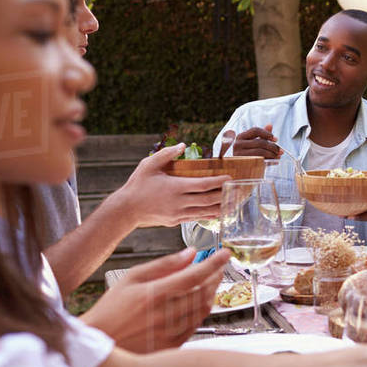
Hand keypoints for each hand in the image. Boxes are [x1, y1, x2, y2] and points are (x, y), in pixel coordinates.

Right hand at [82, 248, 228, 351]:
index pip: (194, 276)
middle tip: (218, 267)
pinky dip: (201, 311)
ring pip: (203, 310)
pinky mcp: (172, 345)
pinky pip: (196, 325)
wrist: (99, 342)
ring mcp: (170, 332)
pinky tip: (198, 303)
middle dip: (215, 276)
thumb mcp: (131, 278)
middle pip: (204, 292)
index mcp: (155, 294)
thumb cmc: (111, 309)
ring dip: (211, 293)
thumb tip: (190, 253)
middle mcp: (165, 314)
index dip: (214, 263)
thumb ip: (164, 265)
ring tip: (209, 282)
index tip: (225, 254)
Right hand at [113, 144, 228, 227]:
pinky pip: (198, 218)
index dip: (218, 181)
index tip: (230, 177)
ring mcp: (179, 214)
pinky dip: (210, 214)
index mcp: (175, 187)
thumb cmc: (138, 184)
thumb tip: (182, 145)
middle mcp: (179, 202)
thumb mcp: (148, 165)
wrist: (126, 209)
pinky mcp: (177, 221)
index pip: (203, 184)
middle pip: (209, 199)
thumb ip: (166, 154)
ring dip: (222, 206)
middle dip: (226, 194)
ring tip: (235, 202)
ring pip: (206, 211)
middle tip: (240, 189)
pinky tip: (220, 211)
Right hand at [231, 124, 282, 159]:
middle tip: (281, 151)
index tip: (276, 139)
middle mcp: (238, 144)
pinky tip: (275, 161)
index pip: (255, 130)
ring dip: (272, 154)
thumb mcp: (255, 144)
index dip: (267, 133)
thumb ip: (262, 135)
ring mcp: (239, 154)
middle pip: (260, 142)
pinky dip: (269, 160)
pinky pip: (259, 161)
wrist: (243, 172)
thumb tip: (270, 125)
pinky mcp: (243, 164)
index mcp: (241, 137)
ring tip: (278, 156)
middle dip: (273, 146)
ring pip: (260, 151)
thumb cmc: (250, 156)